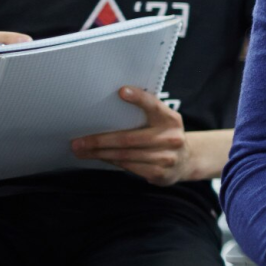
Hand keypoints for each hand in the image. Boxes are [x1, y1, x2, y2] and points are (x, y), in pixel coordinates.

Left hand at [69, 87, 197, 185]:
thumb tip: (109, 107)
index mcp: (170, 119)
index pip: (153, 106)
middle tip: (78, 142)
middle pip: (128, 139)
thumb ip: (145, 114)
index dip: (138, 98)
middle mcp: (171, 138)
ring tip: (82, 151)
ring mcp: (167, 157)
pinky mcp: (160, 173)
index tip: (121, 91)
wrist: (186, 161)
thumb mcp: (162, 121)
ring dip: (100, 153)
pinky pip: (129, 167)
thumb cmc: (164, 136)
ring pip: (125, 155)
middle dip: (100, 141)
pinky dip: (112, 161)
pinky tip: (101, 158)